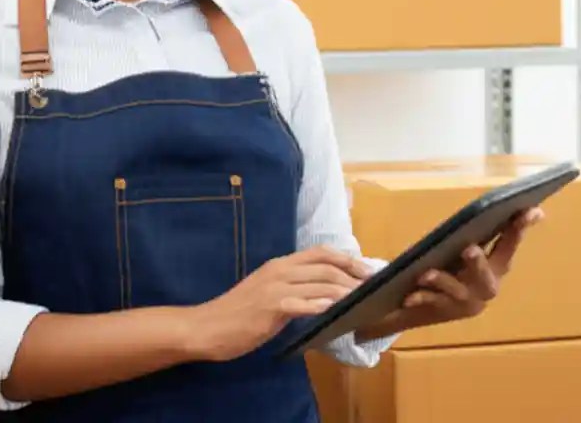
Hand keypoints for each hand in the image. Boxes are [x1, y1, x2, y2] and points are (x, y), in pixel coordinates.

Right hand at [188, 245, 372, 362]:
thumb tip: (324, 294)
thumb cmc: (238, 314)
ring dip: (344, 291)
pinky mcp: (270, 307)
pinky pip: (301, 303)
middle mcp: (279, 270)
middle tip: (373, 286)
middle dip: (353, 275)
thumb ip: (293, 289)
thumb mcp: (267, 294)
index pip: (319, 252)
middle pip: (325, 265)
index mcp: (279, 265)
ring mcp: (274, 288)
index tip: (367, 269)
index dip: (346, 258)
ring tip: (363, 299)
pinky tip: (334, 308)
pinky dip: (320, 304)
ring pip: (319, 283)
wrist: (207, 326)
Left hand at [394, 207, 545, 327]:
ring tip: (427, 274)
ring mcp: (468, 301)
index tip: (533, 210)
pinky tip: (409, 296)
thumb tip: (490, 205)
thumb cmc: (452, 268)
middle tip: (470, 249)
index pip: (510, 243)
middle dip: (479, 263)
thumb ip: (476, 232)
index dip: (521, 227)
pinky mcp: (446, 311)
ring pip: (458, 291)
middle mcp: (487, 285)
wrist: (428, 305)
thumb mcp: (464, 250)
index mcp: (496, 265)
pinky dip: (422, 298)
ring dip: (443, 281)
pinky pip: (433, 303)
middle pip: (486, 275)